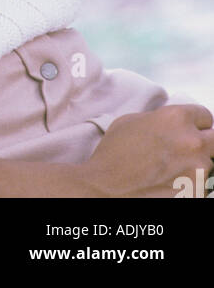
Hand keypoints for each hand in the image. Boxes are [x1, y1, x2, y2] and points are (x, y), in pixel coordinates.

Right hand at [74, 103, 213, 198]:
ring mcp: (197, 170)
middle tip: (186, 150)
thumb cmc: (114, 154)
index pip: (205, 115)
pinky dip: (189, 184)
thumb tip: (169, 124)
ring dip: (195, 165)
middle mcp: (192, 142)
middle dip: (202, 143)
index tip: (191, 129)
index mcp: (176, 118)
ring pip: (207, 164)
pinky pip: (201, 186)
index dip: (196, 123)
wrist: (107, 188)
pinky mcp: (196, 193)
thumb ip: (159, 118)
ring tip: (172, 171)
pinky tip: (170, 183)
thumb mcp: (132, 120)